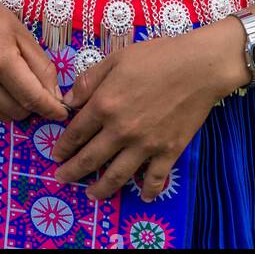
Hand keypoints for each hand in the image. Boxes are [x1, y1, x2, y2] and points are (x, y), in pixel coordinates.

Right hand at [0, 0, 67, 125]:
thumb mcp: (21, 33)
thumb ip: (41, 67)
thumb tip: (55, 98)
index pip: (32, 98)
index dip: (51, 109)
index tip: (62, 114)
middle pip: (18, 112)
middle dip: (31, 105)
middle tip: (33, 87)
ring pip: (1, 116)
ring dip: (13, 106)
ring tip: (10, 81)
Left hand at [51, 19, 244, 200]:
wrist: (198, 67)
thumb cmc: (156, 57)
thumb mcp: (116, 59)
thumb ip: (89, 80)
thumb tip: (68, 101)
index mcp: (105, 105)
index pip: (77, 132)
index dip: (64, 146)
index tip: (56, 155)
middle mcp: (121, 130)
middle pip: (91, 158)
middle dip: (73, 171)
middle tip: (62, 179)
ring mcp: (145, 144)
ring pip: (118, 175)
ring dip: (102, 188)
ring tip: (92, 195)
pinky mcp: (168, 152)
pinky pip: (154, 178)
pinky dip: (148, 190)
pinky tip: (143, 196)